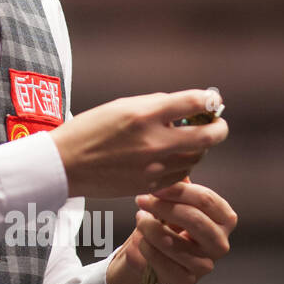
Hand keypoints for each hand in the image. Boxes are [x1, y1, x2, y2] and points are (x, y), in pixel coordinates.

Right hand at [50, 89, 228, 198]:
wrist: (65, 164)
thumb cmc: (89, 130)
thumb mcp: (120, 107)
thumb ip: (154, 105)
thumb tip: (183, 109)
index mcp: (144, 114)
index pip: (193, 103)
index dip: (209, 100)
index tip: (212, 100)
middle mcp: (154, 140)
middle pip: (208, 136)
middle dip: (219, 128)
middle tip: (217, 124)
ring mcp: (154, 165)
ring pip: (197, 156)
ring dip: (198, 147)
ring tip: (187, 141)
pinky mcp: (151, 184)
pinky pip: (182, 174)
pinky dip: (183, 164)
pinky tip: (171, 158)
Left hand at [106, 178, 237, 283]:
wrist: (153, 252)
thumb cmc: (167, 221)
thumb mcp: (173, 200)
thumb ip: (176, 185)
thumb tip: (174, 168)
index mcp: (224, 219)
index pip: (205, 200)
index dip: (178, 190)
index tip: (155, 186)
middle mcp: (221, 243)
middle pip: (194, 220)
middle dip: (164, 207)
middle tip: (142, 200)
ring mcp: (206, 265)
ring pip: (174, 243)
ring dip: (150, 228)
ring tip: (140, 219)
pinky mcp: (188, 281)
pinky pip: (163, 263)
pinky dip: (147, 248)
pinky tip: (141, 240)